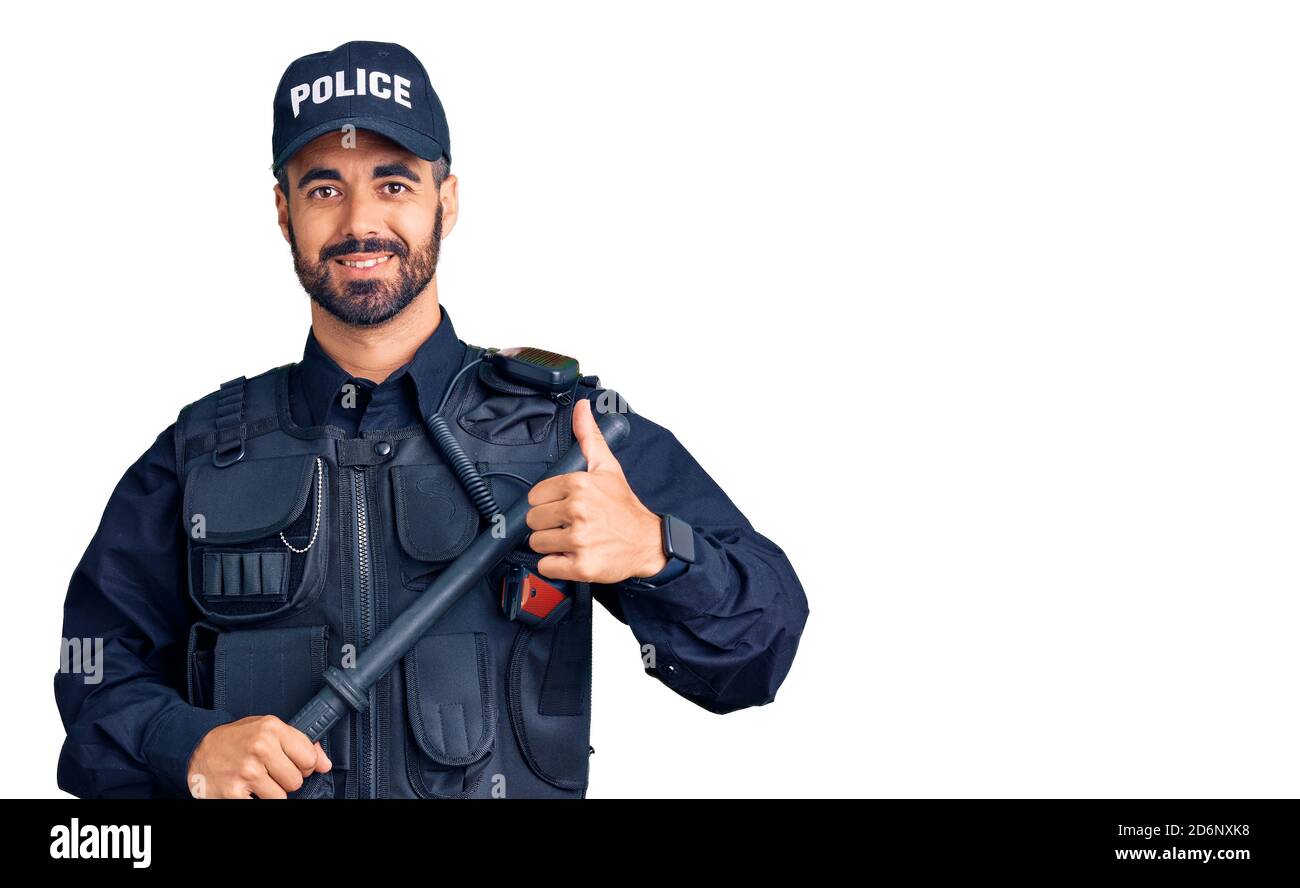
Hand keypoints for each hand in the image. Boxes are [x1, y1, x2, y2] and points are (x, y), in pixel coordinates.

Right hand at [187, 715, 330, 798]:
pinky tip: (248, 790)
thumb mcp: (267, 729)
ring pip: (282, 798)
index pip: (309, 758)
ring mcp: (247, 772)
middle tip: (271, 772)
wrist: (197, 749)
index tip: (294, 763)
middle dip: (287, 780)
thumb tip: (325, 764)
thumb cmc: (236, 739)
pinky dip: (257, 800)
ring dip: (272, 793)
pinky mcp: (234, 794)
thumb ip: (299, 743)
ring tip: (259, 781)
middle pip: (296, 781)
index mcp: (271, 729)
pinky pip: (263, 806)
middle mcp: (260, 748)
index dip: (304, 765)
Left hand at [526, 398, 667, 583]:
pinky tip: (574, 555)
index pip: (535, 496)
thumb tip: (581, 407)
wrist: (647, 542)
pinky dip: (557, 564)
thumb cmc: (624, 507)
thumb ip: (588, 436)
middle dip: (548, 524)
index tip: (563, 506)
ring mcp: (580, 539)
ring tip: (573, 539)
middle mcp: (578, 510)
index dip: (547, 503)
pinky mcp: (581, 565)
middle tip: (570, 524)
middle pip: (533, 520)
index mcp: (579, 485)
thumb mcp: (607, 467)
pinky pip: (546, 565)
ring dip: (551, 545)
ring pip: (537, 543)